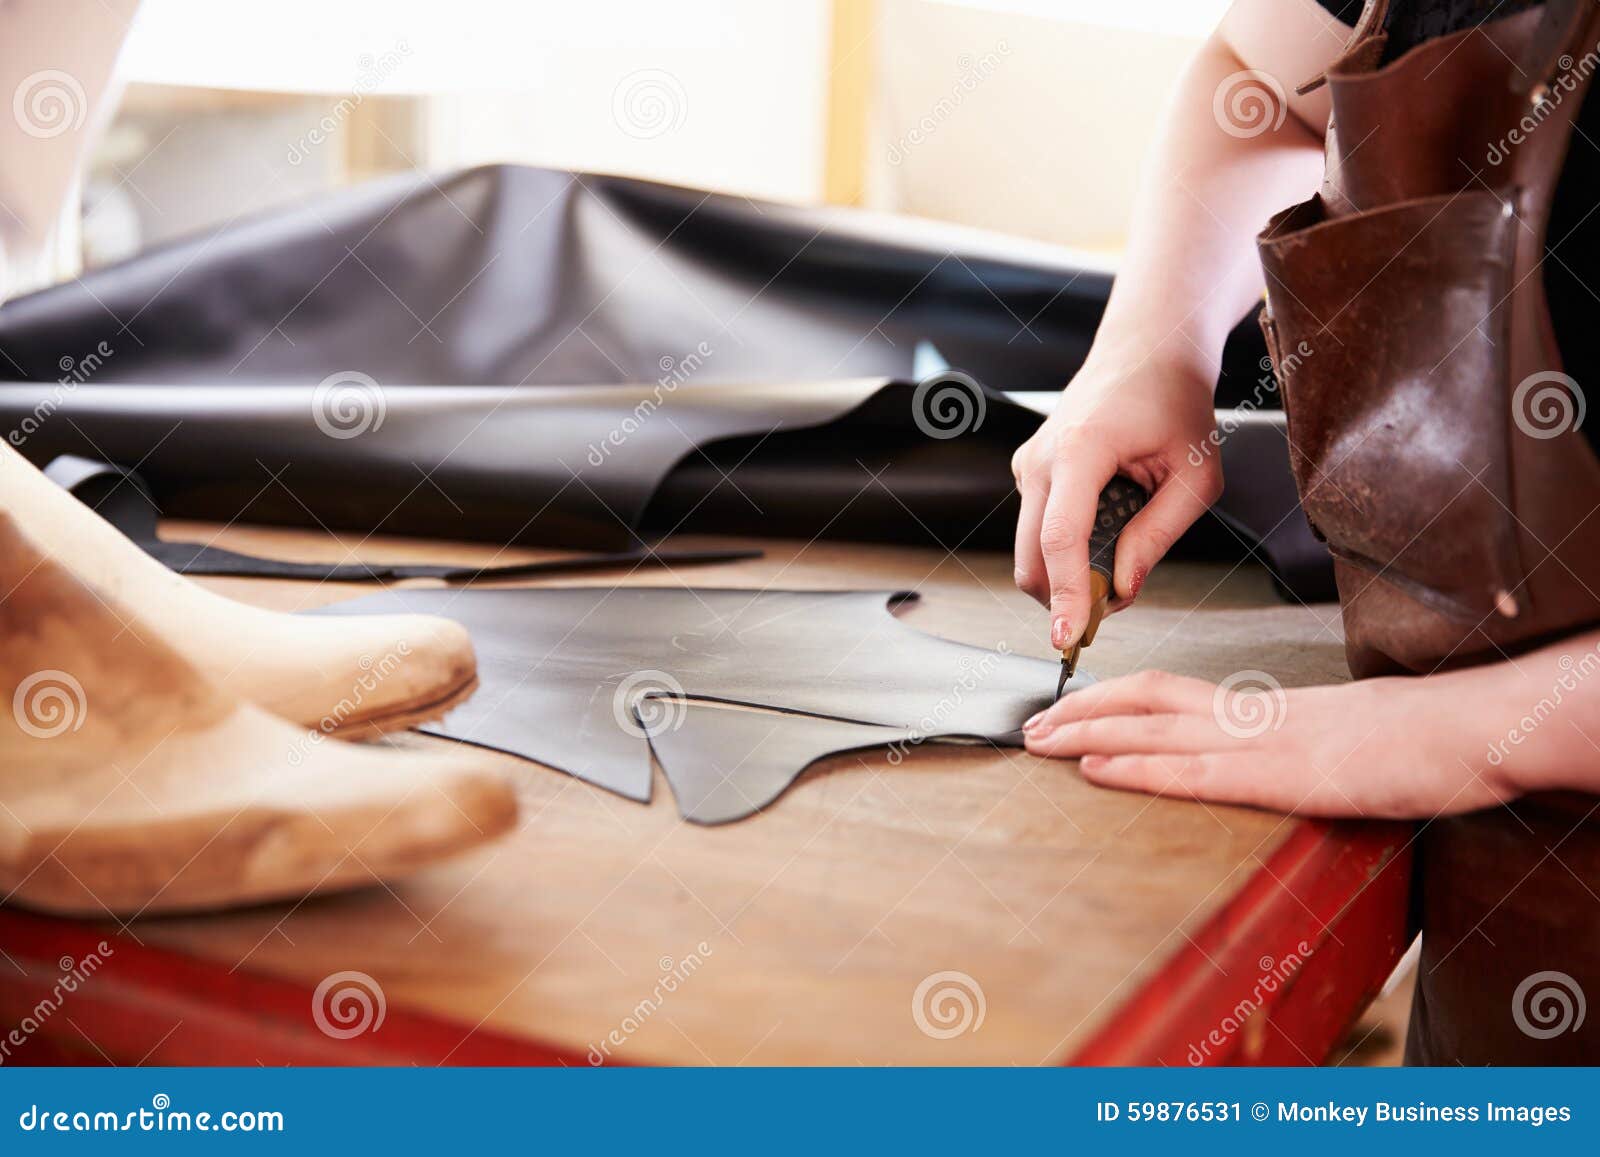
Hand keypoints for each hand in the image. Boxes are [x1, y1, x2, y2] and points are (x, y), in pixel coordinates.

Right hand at [1012, 346, 1221, 651]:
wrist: (1148, 350)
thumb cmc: (1176, 402)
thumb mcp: (1195, 474)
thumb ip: (1159, 534)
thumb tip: (1123, 588)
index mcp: (1081, 449)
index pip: (1061, 538)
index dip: (1064, 593)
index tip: (1067, 637)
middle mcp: (1042, 457)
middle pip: (1031, 556)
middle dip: (1063, 596)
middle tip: (1110, 611)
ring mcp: (1029, 464)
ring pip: (1030, 550)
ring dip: (1067, 574)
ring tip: (1118, 563)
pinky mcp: (1030, 472)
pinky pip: (1038, 530)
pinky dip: (1066, 551)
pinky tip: (1106, 531)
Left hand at [1021, 669, 1517, 817]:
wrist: (1465, 732)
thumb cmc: (1412, 738)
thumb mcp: (1338, 737)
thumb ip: (1291, 743)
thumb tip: (1261, 753)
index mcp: (1262, 710)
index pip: (1170, 692)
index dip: (1113, 697)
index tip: (1071, 707)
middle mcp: (1249, 718)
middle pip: (1145, 700)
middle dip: (1081, 711)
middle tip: (1032, 724)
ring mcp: (1260, 744)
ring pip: (1153, 727)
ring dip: (1087, 733)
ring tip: (1039, 740)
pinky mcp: (1277, 777)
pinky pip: (1191, 771)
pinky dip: (1135, 767)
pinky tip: (1096, 767)